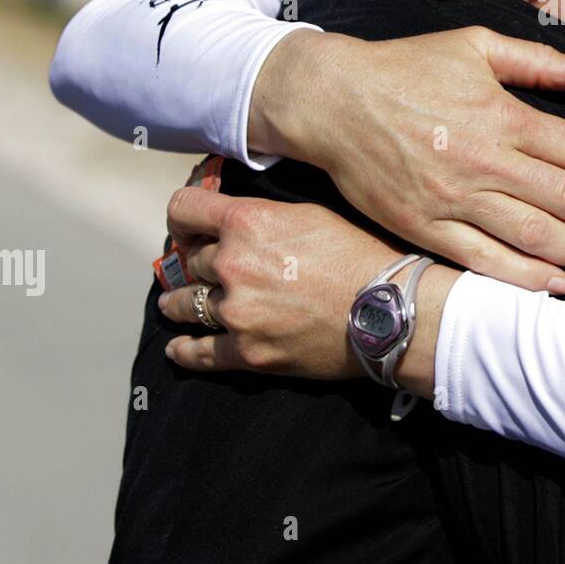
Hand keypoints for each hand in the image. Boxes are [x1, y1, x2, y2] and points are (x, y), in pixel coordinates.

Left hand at [159, 186, 385, 378]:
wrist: (388, 308)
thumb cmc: (358, 255)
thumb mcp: (310, 214)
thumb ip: (262, 215)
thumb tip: (233, 221)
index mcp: (248, 222)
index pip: (182, 209)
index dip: (182, 218)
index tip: (187, 229)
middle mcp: (233, 264)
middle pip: (189, 259)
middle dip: (198, 262)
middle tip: (204, 269)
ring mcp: (237, 312)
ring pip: (183, 304)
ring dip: (179, 303)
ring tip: (176, 305)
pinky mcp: (247, 352)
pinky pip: (199, 354)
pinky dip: (185, 351)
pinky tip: (178, 349)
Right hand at [250, 27, 564, 294]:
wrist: (330, 99)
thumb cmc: (404, 66)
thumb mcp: (474, 45)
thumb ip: (538, 60)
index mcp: (502, 115)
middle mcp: (484, 161)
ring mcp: (453, 199)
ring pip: (534, 236)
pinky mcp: (424, 227)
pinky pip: (484, 260)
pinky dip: (524, 277)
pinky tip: (556, 284)